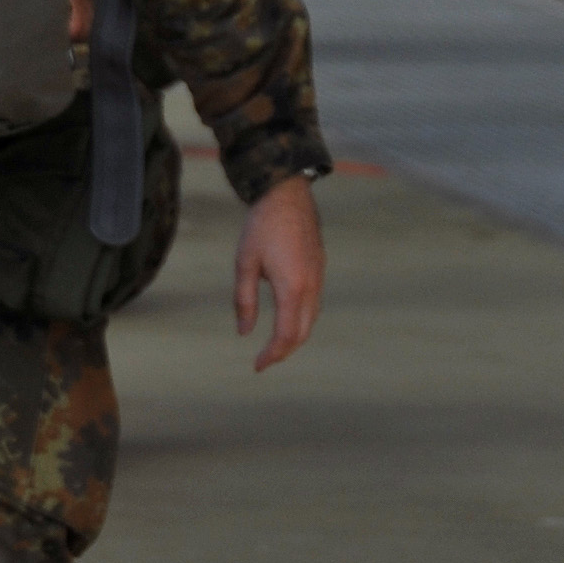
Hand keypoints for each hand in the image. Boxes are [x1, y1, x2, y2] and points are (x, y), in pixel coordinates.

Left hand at [235, 172, 323, 369]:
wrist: (287, 196)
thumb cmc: (262, 227)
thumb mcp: (245, 264)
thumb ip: (244, 300)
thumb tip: (244, 332)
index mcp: (292, 288)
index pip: (287, 335)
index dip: (273, 354)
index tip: (258, 366)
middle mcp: (311, 287)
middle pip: (303, 333)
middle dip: (284, 351)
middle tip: (264, 361)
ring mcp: (319, 278)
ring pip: (311, 320)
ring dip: (295, 337)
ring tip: (274, 346)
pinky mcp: (320, 270)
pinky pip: (314, 305)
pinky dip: (302, 320)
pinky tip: (287, 320)